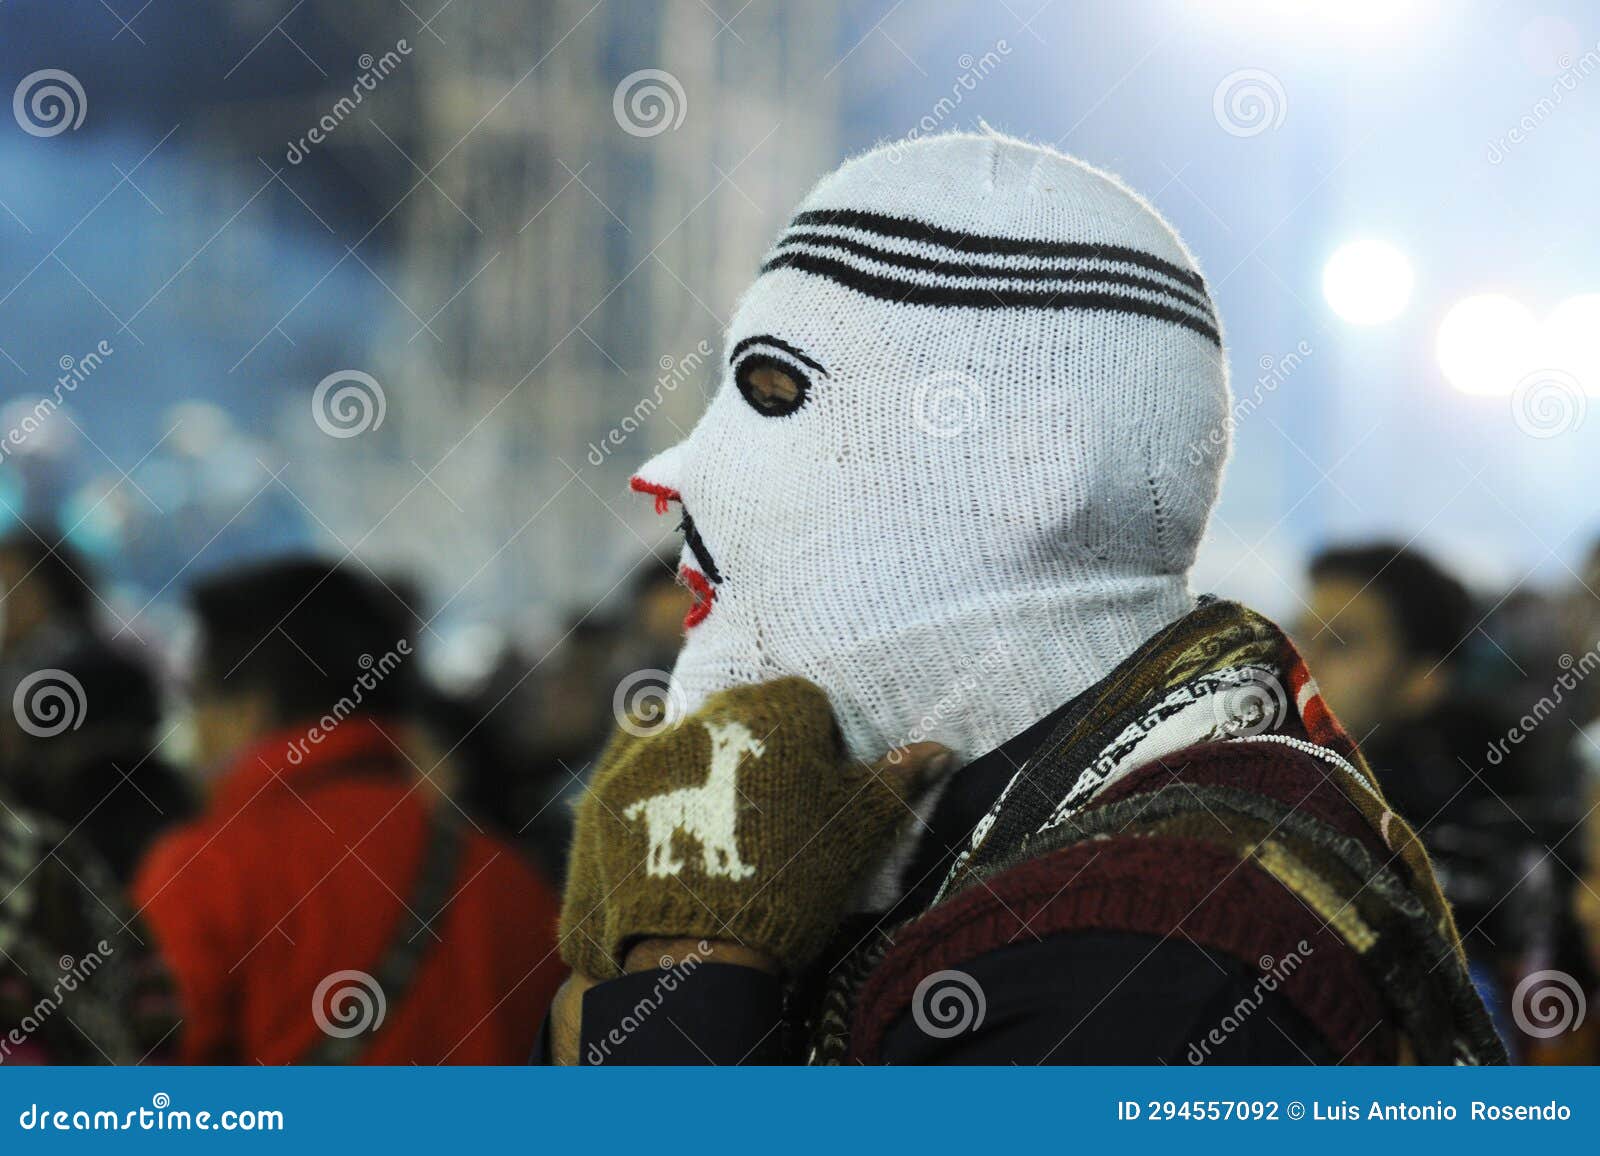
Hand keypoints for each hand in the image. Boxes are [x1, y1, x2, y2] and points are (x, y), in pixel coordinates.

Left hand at [558, 677, 950, 978]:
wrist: (701, 950)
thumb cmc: (796, 879)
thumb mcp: (858, 829)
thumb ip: (897, 779)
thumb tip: (939, 748)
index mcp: (774, 710)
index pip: (805, 706)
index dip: (816, 750)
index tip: (816, 796)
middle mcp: (708, 713)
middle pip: (743, 719)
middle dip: (757, 754)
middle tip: (769, 817)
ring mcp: (650, 747)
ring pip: (688, 738)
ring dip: (702, 765)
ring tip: (716, 827)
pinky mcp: (607, 785)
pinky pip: (633, 764)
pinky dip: (650, 781)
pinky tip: (670, 818)